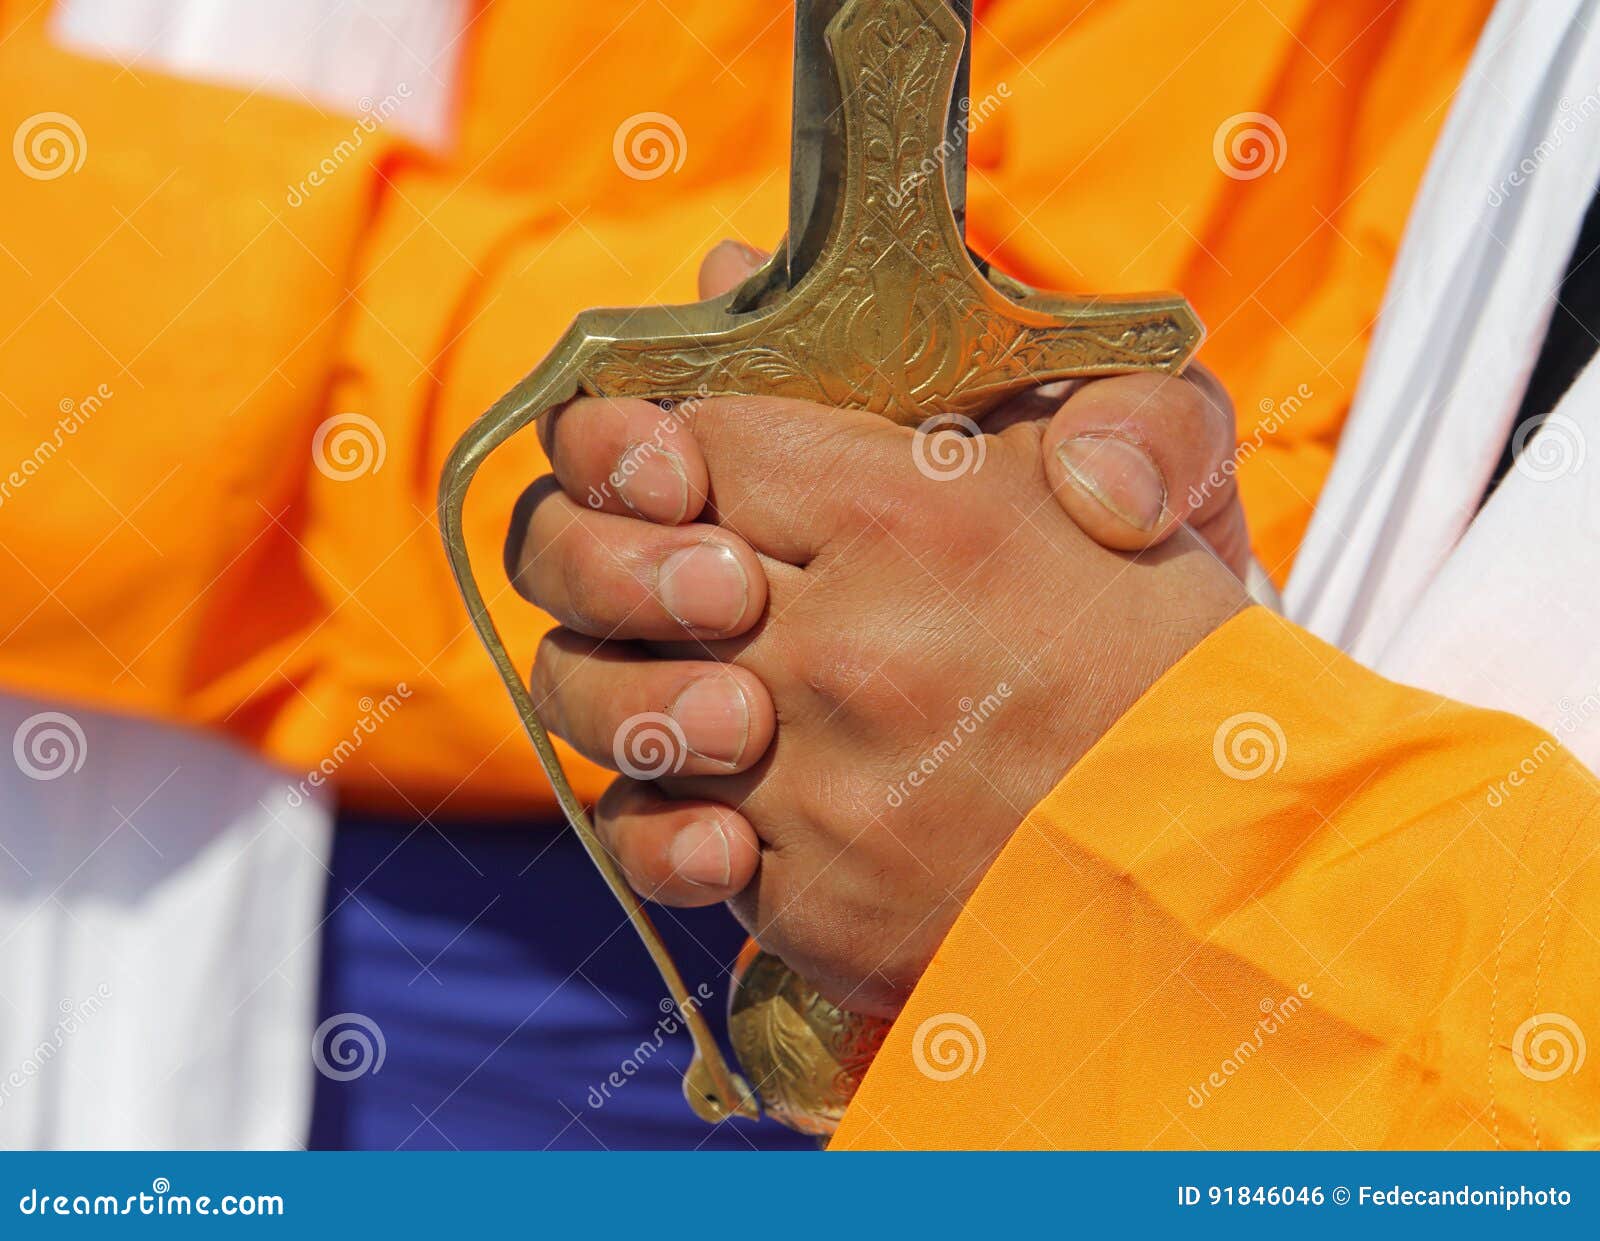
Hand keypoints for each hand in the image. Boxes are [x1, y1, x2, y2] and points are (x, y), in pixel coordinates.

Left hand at [506, 250, 1248, 1016]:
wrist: (1237, 867)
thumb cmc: (1175, 658)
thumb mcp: (1132, 462)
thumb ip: (996, 348)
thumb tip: (766, 276)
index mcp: (913, 514)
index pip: (698, 436)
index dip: (675, 445)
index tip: (695, 469)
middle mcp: (847, 651)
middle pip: (626, 574)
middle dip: (633, 563)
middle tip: (695, 580)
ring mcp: (822, 790)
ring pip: (625, 712)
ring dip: (641, 690)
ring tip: (722, 690)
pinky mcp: (816, 905)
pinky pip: (668, 838)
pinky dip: (681, 817)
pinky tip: (741, 803)